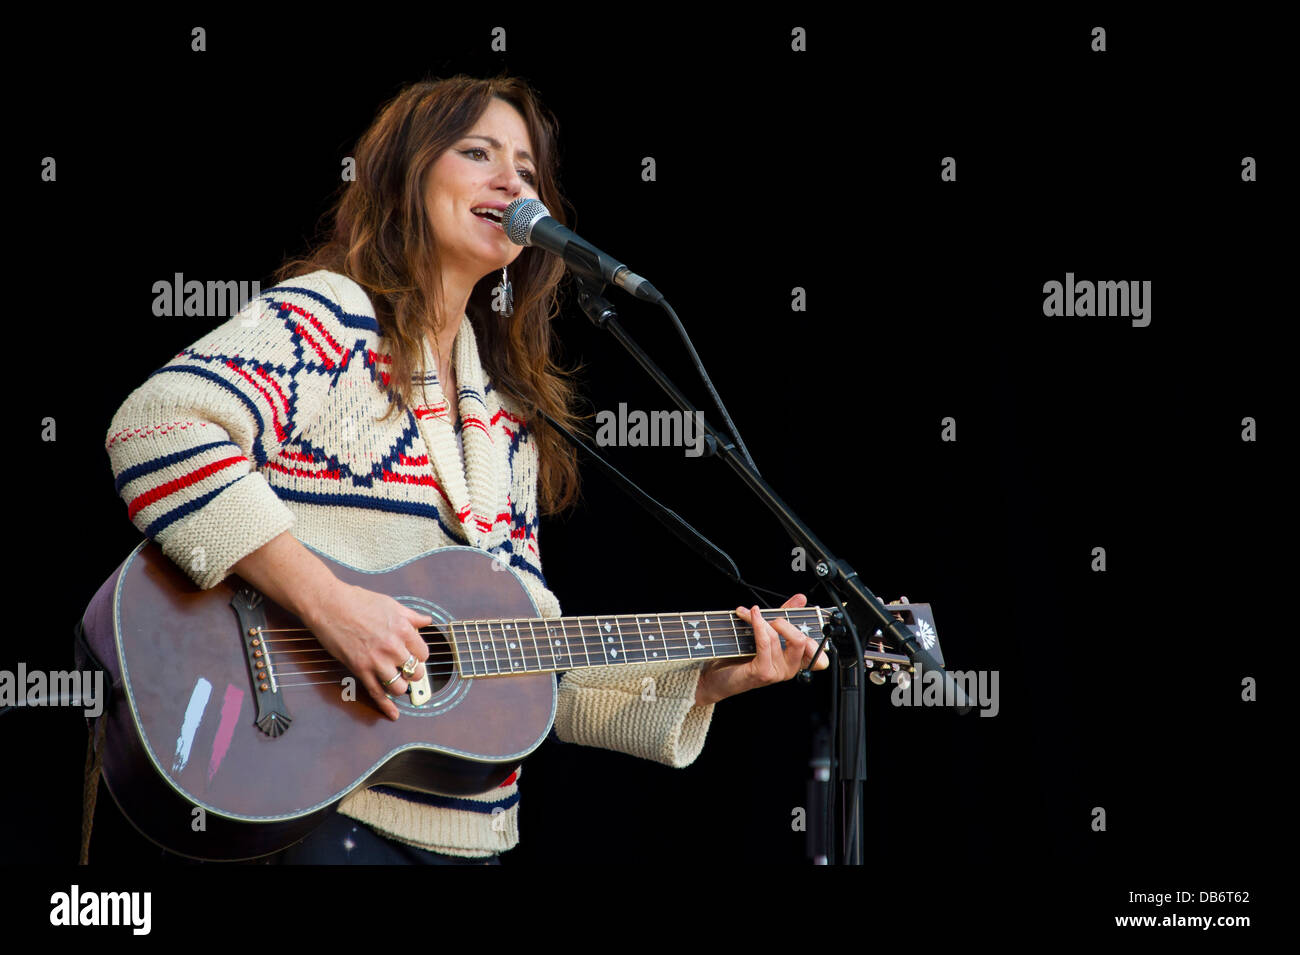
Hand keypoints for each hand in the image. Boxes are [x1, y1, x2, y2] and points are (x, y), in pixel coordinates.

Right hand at [302, 582, 432, 720]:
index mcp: (403, 629)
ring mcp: (376, 660)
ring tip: (398, 682)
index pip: (424, 653)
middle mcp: (393, 647)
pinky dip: (386, 707)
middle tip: (408, 670)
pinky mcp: (360, 670)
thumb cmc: (358, 601)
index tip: (414, 657)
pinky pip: (377, 694)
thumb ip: (411, 616)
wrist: (329, 605)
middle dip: (414, 673)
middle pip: (416, 671)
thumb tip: (426, 621)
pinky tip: (393, 714)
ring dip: (401, 687)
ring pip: (400, 686)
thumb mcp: (391, 604)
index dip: (420, 657)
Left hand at [695, 593, 828, 705]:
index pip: (818, 652)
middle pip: (802, 641)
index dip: (815, 636)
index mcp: (795, 661)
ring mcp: (777, 673)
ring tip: (749, 613)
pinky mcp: (763, 673)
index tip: (803, 619)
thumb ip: (785, 616)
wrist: (717, 676)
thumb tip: (801, 599)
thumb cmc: (740, 656)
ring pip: (777, 637)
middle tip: (771, 618)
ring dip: (761, 619)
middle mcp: (790, 669)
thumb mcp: (767, 632)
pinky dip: (758, 625)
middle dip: (785, 622)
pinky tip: (752, 615)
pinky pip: (765, 643)